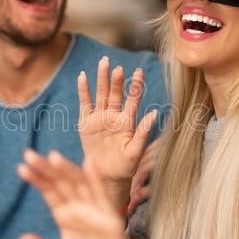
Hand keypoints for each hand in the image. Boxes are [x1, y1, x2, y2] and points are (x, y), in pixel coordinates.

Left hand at [17, 150, 135, 238]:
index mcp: (63, 213)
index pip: (48, 191)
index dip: (37, 180)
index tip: (21, 168)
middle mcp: (76, 206)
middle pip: (59, 182)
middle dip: (45, 169)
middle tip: (29, 154)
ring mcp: (92, 207)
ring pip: (77, 183)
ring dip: (66, 170)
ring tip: (53, 157)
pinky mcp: (107, 212)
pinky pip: (100, 192)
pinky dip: (94, 178)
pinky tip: (88, 163)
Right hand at [78, 56, 157, 204]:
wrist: (106, 176)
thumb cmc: (125, 166)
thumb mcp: (135, 151)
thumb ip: (143, 132)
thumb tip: (154, 114)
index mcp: (128, 121)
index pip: (133, 99)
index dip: (136, 86)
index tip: (139, 72)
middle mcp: (114, 116)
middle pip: (115, 93)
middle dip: (116, 80)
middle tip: (118, 67)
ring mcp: (99, 118)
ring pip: (101, 94)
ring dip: (102, 78)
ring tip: (104, 62)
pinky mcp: (86, 123)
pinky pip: (85, 103)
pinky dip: (83, 90)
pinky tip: (83, 77)